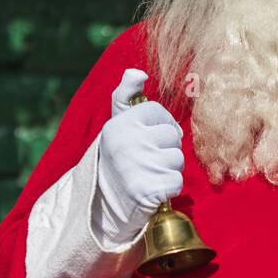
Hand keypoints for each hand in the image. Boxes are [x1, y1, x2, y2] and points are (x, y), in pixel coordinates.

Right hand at [94, 69, 184, 241]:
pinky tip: (152, 191)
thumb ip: (125, 96)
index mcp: (120, 125)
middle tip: (146, 161)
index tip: (149, 139)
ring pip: (177, 160)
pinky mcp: (148, 190)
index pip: (158, 113)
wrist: (100, 206)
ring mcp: (138, 167)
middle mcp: (128, 143)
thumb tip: (138, 71)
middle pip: (172, 137)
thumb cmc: (114, 160)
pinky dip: (168, 189)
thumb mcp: (115, 126)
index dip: (160, 126)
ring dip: (168, 170)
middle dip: (165, 150)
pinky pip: (177, 182)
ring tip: (148, 176)